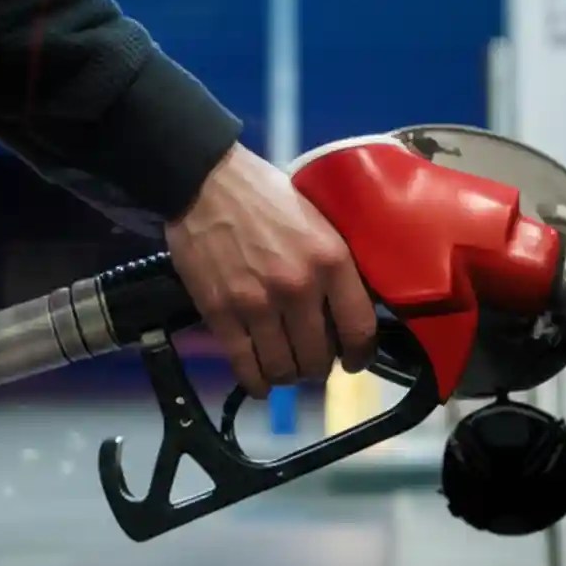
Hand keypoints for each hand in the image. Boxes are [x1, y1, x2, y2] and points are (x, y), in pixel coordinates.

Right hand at [166, 142, 376, 397]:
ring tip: (285, 367)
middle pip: (319, 358)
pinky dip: (256, 382)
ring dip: (287, 375)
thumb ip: (335, 264)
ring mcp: (257, 304)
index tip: (354, 361)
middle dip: (318, 367)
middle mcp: (299, 288)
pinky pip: (245, 366)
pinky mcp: (221, 314)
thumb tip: (347, 307)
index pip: (359, 330)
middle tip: (311, 360)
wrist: (205, 182)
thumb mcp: (319, 221)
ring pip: (283, 368)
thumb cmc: (265, 195)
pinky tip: (260, 383)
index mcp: (331, 261)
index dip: (360, 355)